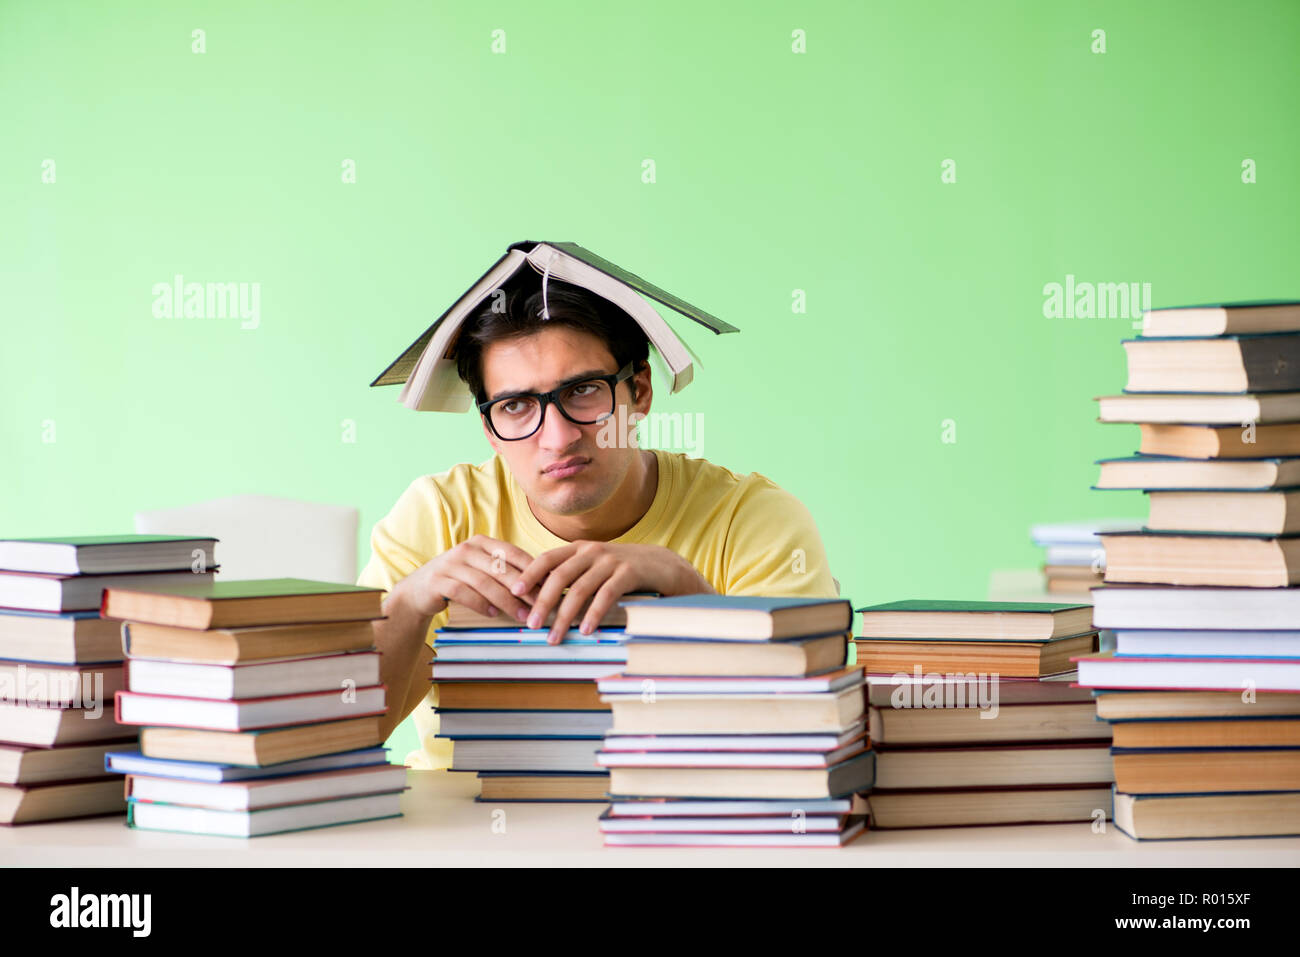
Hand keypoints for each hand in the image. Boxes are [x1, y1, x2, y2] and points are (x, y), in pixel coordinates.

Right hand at [394, 534, 539, 622]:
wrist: (419, 591)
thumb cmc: (460, 581)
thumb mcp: (482, 571)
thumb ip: (505, 573)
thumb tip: (543, 585)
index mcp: (482, 543)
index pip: (513, 553)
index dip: (533, 569)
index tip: (550, 587)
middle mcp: (466, 549)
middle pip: (501, 569)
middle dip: (523, 589)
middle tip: (540, 606)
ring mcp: (451, 564)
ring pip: (484, 582)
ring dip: (506, 600)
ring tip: (521, 615)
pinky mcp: (438, 580)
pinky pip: (463, 592)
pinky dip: (481, 604)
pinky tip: (493, 615)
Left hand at [509, 541, 713, 642]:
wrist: (663, 565)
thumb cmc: (623, 571)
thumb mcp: (596, 567)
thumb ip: (573, 575)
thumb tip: (541, 599)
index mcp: (580, 549)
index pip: (548, 558)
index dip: (530, 573)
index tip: (514, 592)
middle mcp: (593, 551)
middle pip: (559, 576)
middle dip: (543, 601)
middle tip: (532, 624)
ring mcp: (611, 561)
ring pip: (579, 589)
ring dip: (565, 616)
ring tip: (555, 637)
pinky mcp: (629, 573)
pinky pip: (605, 595)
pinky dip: (592, 614)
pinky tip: (585, 630)